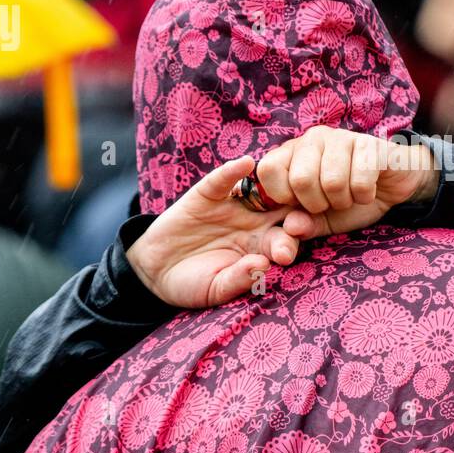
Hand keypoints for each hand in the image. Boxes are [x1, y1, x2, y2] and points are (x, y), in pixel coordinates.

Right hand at [125, 156, 306, 308]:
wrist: (157, 269)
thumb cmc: (193, 284)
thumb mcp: (216, 288)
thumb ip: (239, 279)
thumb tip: (262, 266)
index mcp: (263, 248)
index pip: (287, 242)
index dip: (291, 245)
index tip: (287, 254)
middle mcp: (255, 223)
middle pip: (283, 212)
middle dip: (294, 215)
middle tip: (296, 222)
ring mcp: (234, 206)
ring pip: (260, 192)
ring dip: (273, 187)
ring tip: (282, 187)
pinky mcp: (209, 193)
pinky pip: (224, 179)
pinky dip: (233, 170)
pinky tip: (246, 164)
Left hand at [257, 126, 439, 238]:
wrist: (393, 187)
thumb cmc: (350, 199)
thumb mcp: (322, 219)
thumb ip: (303, 225)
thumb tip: (290, 227)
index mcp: (292, 153)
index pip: (268, 169)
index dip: (282, 195)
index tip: (299, 204)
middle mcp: (313, 139)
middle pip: (301, 180)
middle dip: (318, 204)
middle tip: (330, 203)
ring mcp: (341, 137)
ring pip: (332, 182)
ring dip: (344, 201)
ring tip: (350, 196)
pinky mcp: (370, 144)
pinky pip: (361, 180)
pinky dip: (365, 196)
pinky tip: (368, 190)